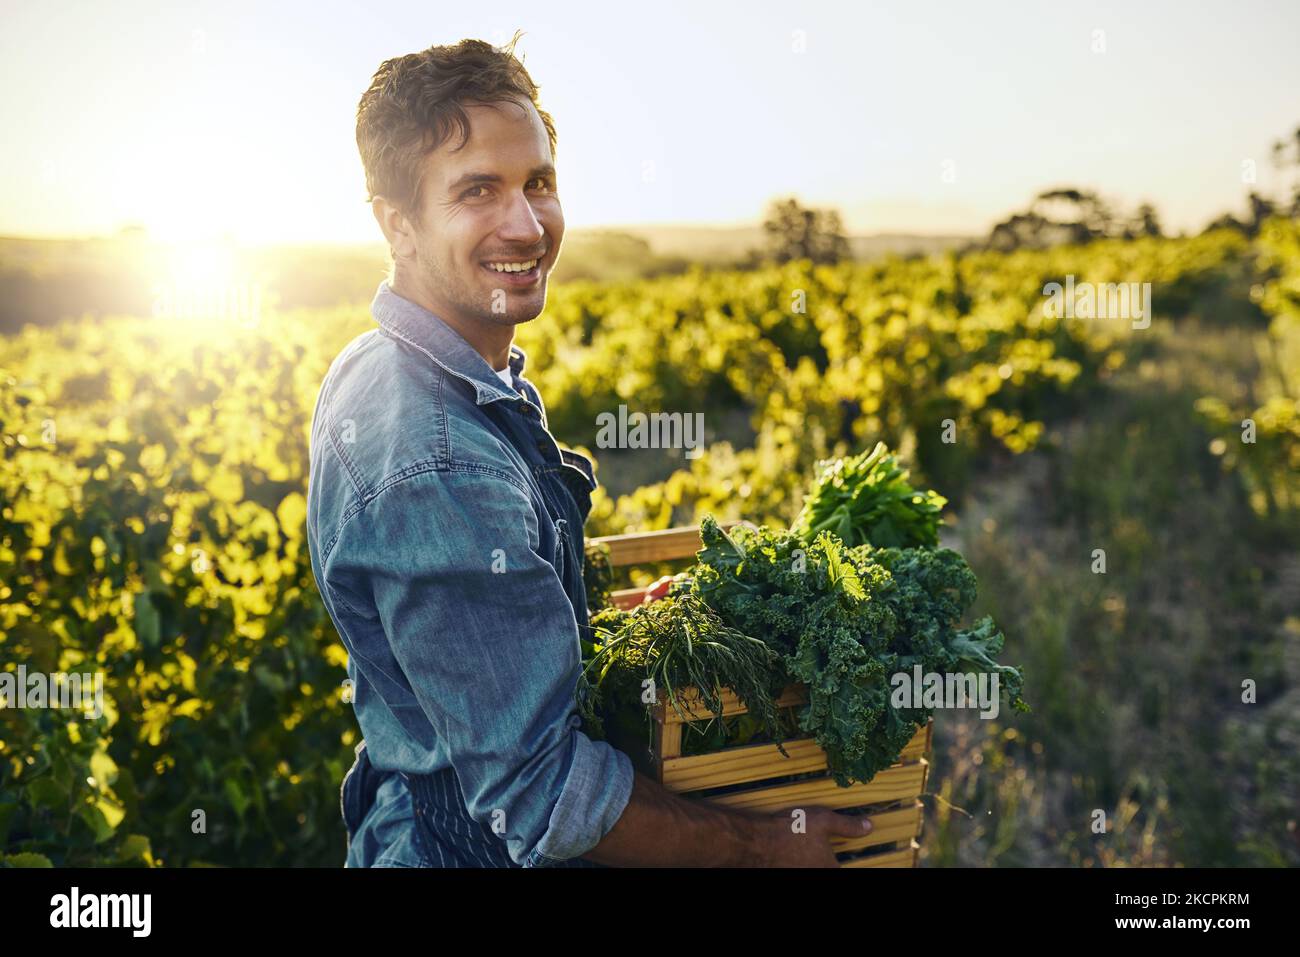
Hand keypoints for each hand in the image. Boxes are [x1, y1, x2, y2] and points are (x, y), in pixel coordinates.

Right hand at [756, 806, 871, 866]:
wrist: (759, 842)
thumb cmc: (793, 831)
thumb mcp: (824, 821)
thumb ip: (848, 825)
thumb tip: (869, 826)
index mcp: (830, 868)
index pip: (840, 868)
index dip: (838, 862)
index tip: (837, 858)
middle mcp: (815, 875)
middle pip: (826, 869)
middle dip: (825, 862)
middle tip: (819, 852)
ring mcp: (799, 876)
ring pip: (808, 869)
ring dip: (809, 863)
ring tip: (804, 851)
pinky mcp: (782, 873)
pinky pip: (794, 868)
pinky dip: (794, 863)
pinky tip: (789, 854)